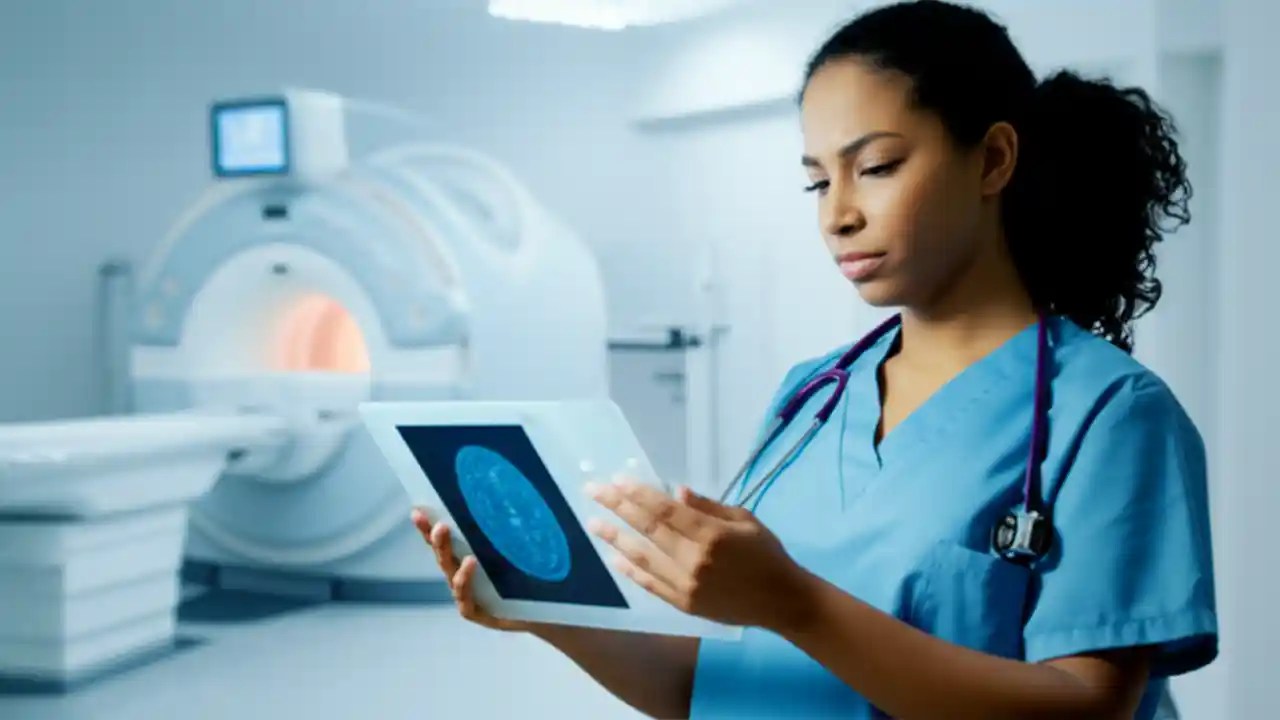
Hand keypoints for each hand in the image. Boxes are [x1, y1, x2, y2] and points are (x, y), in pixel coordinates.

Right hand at [411, 507, 532, 632]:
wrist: (538, 614)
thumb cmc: (525, 581)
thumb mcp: (516, 552)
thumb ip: (508, 532)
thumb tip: (509, 498)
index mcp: (465, 561)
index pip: (443, 542)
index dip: (428, 528)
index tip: (417, 511)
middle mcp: (461, 577)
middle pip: (443, 556)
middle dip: (437, 539)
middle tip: (439, 524)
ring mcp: (465, 596)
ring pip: (451, 573)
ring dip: (445, 552)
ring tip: (444, 533)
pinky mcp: (475, 612)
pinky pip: (465, 597)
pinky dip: (464, 580)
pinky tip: (469, 564)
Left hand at [585, 478, 810, 630]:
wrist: (782, 601)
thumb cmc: (767, 554)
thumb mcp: (744, 520)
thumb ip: (708, 507)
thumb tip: (674, 492)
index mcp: (711, 535)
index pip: (665, 511)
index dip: (638, 494)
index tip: (617, 480)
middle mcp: (694, 560)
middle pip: (648, 529)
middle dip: (617, 507)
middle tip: (593, 490)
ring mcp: (686, 585)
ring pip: (642, 558)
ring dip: (615, 539)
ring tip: (593, 523)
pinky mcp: (684, 604)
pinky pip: (651, 584)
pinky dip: (631, 571)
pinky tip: (614, 558)